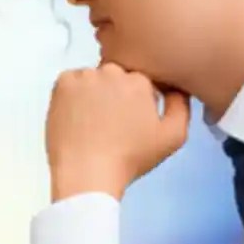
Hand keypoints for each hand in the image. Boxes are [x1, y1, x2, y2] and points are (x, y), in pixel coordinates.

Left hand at [45, 63, 189, 200]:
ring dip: (93, 91)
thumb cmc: (131, 158)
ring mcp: (85, 76)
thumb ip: (181, 105)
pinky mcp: (62, 84)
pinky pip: (70, 80)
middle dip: (115, 93)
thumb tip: (176, 86)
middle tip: (109, 121)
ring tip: (91, 121)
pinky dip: (72, 93)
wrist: (87, 172)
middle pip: (116, 75)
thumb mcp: (174, 136)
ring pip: (93, 77)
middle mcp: (113, 72)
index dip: (137, 100)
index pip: (141, 80)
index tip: (130, 119)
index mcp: (141, 81)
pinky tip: (76, 115)